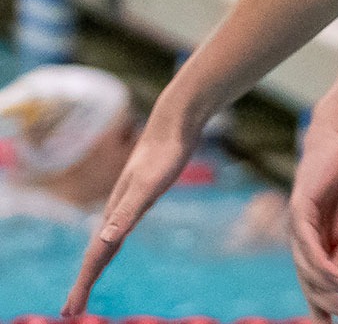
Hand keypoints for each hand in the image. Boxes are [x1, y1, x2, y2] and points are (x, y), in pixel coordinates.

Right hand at [63, 113, 201, 315]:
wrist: (175, 124)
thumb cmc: (165, 155)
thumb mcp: (149, 187)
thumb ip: (128, 213)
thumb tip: (106, 241)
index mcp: (115, 215)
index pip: (95, 258)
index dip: (83, 286)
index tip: (70, 313)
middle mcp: (116, 211)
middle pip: (96, 255)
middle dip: (82, 284)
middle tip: (70, 313)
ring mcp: (127, 203)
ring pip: (105, 242)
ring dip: (94, 266)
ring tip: (85, 286)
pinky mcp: (140, 195)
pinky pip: (118, 229)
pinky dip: (110, 243)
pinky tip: (111, 243)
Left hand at [288, 120, 337, 320]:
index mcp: (314, 253)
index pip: (315, 291)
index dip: (326, 314)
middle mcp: (300, 248)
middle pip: (313, 288)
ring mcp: (296, 232)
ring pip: (309, 273)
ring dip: (336, 288)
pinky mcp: (298, 214)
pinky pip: (307, 248)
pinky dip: (324, 266)